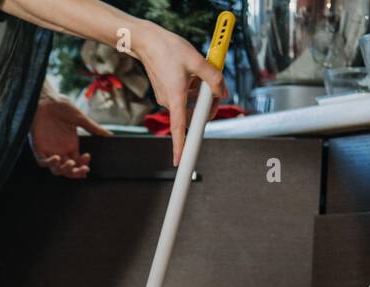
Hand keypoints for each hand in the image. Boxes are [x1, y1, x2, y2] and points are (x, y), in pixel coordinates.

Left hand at [30, 89, 111, 179]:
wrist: (45, 98)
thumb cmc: (61, 106)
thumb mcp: (80, 118)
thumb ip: (94, 128)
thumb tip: (110, 135)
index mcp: (71, 145)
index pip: (78, 162)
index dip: (83, 165)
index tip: (88, 158)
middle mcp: (61, 150)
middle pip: (68, 170)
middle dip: (76, 173)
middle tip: (82, 170)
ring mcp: (49, 150)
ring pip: (56, 169)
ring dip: (64, 170)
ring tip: (70, 163)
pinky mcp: (38, 147)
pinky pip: (42, 162)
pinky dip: (49, 163)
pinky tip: (56, 158)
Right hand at [132, 21, 227, 166]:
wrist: (147, 41)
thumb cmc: (168, 49)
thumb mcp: (197, 60)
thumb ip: (213, 77)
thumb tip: (223, 92)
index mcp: (175, 97)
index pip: (179, 128)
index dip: (180, 146)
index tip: (180, 161)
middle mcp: (169, 101)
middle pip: (191, 115)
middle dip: (206, 107)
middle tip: (215, 89)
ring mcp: (166, 97)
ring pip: (189, 104)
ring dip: (198, 94)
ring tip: (197, 73)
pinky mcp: (165, 92)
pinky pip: (183, 97)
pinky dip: (191, 88)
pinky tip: (190, 73)